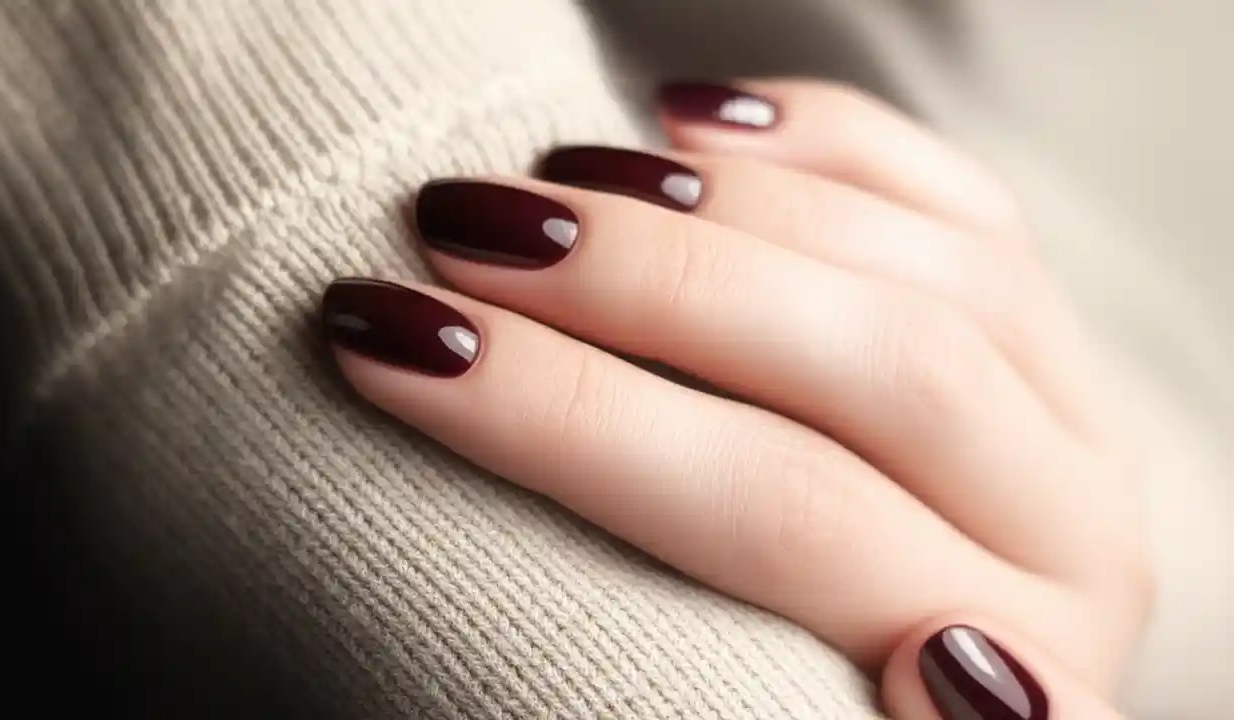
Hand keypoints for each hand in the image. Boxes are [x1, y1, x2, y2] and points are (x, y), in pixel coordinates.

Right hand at [321, 79, 1150, 715]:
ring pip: (927, 278)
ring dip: (715, 218)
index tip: (441, 355)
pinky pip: (961, 203)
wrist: (898, 647)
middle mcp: (1069, 548)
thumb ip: (853, 713)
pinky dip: (826, 148)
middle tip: (446, 259)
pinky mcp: (1045, 333)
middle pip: (866, 378)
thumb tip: (944, 650)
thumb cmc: (794, 696)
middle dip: (630, 297)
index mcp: (1004, 677)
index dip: (610, 435)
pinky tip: (689, 124)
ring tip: (536, 199)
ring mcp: (1070, 425)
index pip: (789, 526)